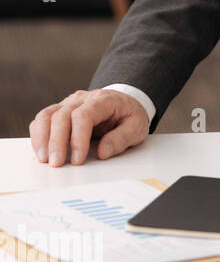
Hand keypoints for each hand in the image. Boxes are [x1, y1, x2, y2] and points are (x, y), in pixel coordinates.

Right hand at [29, 89, 148, 165]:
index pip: (83, 116)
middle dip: (57, 142)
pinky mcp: (60, 110)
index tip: (78, 159)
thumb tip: (103, 152)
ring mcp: (69, 103)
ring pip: (47, 116)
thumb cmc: (130, 115)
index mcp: (104, 100)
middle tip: (57, 163)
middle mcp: (82, 99)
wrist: (125, 103)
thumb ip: (122, 138)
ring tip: (44, 159)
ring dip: (42, 138)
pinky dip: (39, 135)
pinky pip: (42, 120)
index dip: (78, 138)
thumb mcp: (137, 127)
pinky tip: (41, 150)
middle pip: (62, 116)